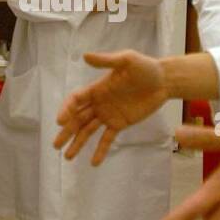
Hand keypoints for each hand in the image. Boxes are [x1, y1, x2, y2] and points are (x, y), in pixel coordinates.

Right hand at [53, 50, 167, 164]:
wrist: (164, 81)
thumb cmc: (145, 68)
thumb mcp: (126, 60)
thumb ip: (106, 60)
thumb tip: (84, 56)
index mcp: (97, 88)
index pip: (76, 100)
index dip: (67, 110)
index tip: (60, 122)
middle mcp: (99, 103)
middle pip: (78, 118)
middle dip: (66, 132)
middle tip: (56, 145)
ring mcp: (108, 114)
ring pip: (88, 130)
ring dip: (78, 142)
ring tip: (67, 156)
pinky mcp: (120, 123)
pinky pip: (107, 138)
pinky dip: (100, 150)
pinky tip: (94, 163)